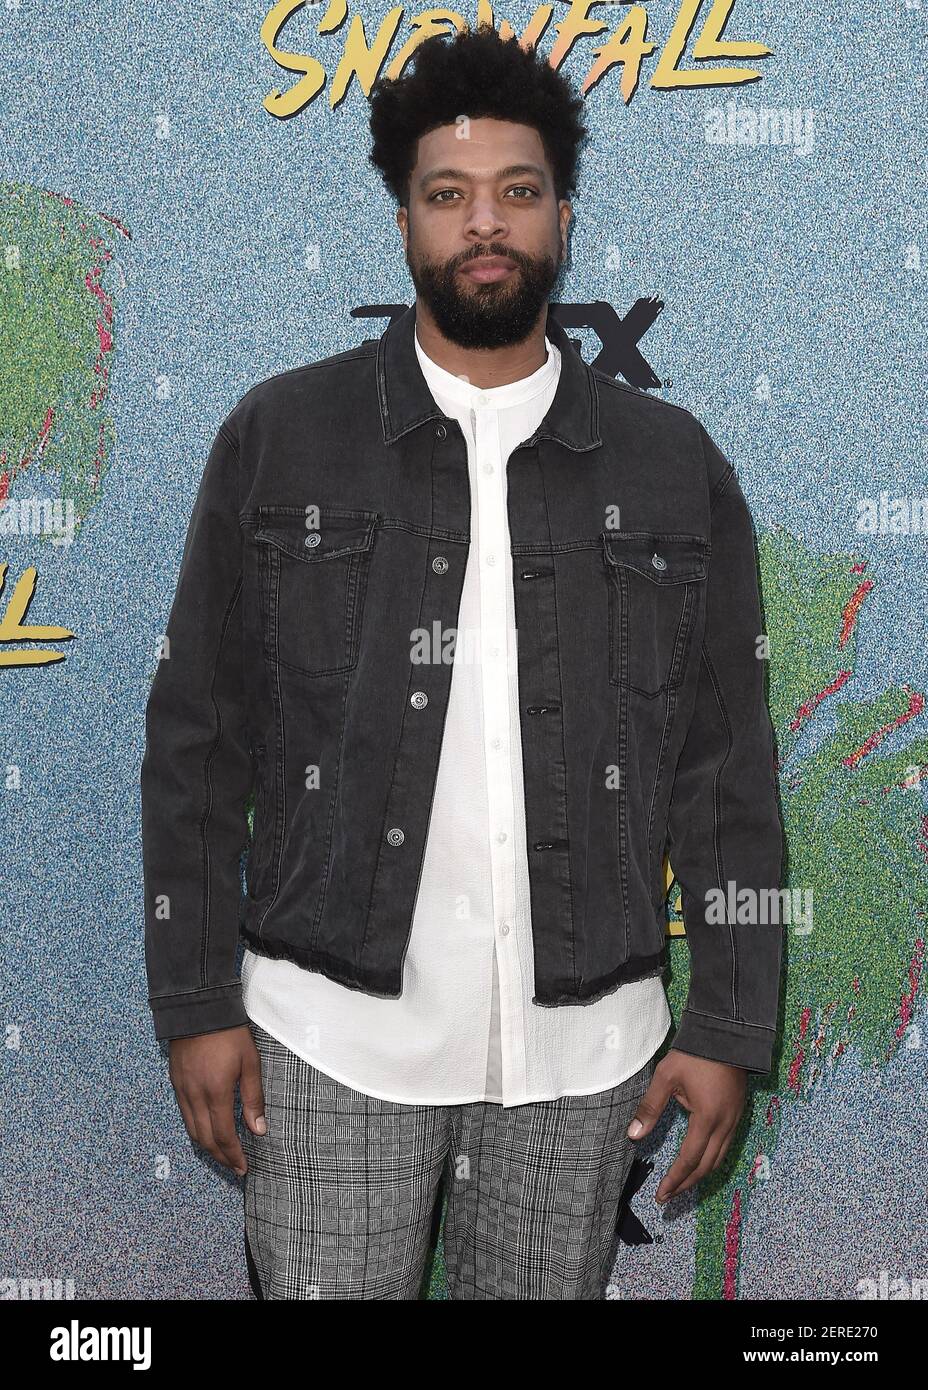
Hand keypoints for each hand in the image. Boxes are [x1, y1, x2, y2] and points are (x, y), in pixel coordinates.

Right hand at [168, 1025, 265, 1176]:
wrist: (199, 1010)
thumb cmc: (230, 1034)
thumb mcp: (250, 1063)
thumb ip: (254, 1098)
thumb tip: (258, 1130)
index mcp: (216, 1093)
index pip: (223, 1135)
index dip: (233, 1155)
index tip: (243, 1167)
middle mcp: (195, 1096)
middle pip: (205, 1139)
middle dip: (221, 1157)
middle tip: (234, 1167)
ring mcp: (182, 1090)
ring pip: (192, 1130)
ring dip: (207, 1147)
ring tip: (223, 1155)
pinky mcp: (176, 1083)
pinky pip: (184, 1115)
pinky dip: (195, 1130)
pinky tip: (206, 1132)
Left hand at [626, 1049, 745, 1203]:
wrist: (727, 1036)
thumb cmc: (694, 1055)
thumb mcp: (666, 1077)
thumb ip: (650, 1107)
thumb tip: (633, 1135)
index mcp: (707, 1118)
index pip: (689, 1159)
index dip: (675, 1179)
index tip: (662, 1194)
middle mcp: (725, 1125)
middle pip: (706, 1166)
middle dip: (687, 1184)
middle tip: (668, 1196)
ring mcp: (735, 1121)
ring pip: (719, 1159)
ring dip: (700, 1175)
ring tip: (681, 1186)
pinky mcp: (737, 1115)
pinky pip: (725, 1147)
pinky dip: (711, 1161)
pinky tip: (699, 1163)